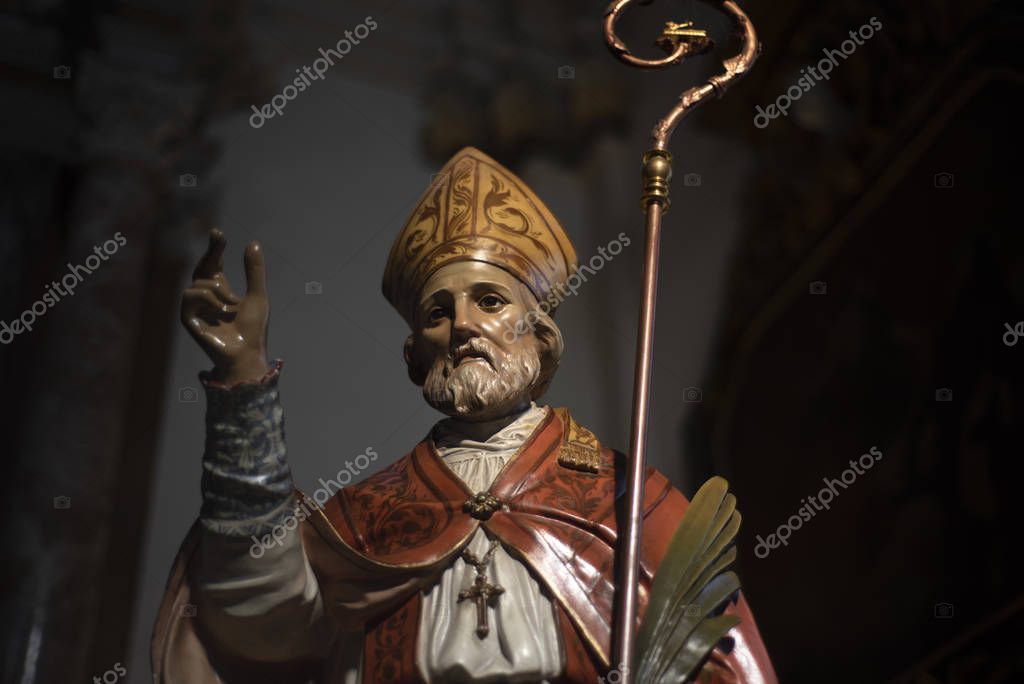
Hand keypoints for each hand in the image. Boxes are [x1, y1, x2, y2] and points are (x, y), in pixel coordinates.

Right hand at [181, 228, 268, 383]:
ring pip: (198, 282)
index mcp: (221, 293)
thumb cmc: (252, 330)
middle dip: (210, 251)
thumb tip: (252, 243)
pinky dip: (208, 299)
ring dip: (217, 289)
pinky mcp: (187, 318)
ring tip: (231, 306)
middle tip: (219, 237)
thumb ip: (254, 271)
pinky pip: (190, 295)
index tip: (217, 233)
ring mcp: (195, 308)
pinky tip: (221, 311)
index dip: (214, 248)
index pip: (213, 265)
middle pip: (201, 268)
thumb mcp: (257, 296)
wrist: (246, 353)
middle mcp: (206, 298)